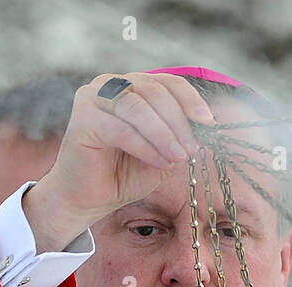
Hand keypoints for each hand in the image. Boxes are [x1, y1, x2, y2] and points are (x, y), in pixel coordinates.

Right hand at [23, 72, 216, 249]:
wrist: (90, 199)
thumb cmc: (124, 174)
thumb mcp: (162, 151)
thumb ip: (178, 134)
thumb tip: (204, 124)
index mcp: (131, 87)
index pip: (167, 82)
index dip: (190, 100)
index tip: (209, 123)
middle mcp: (110, 84)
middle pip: (154, 91)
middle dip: (179, 121)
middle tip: (193, 149)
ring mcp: (93, 97)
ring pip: (138, 107)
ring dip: (164, 134)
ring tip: (179, 157)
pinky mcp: (82, 118)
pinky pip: (122, 129)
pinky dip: (146, 146)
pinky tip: (161, 163)